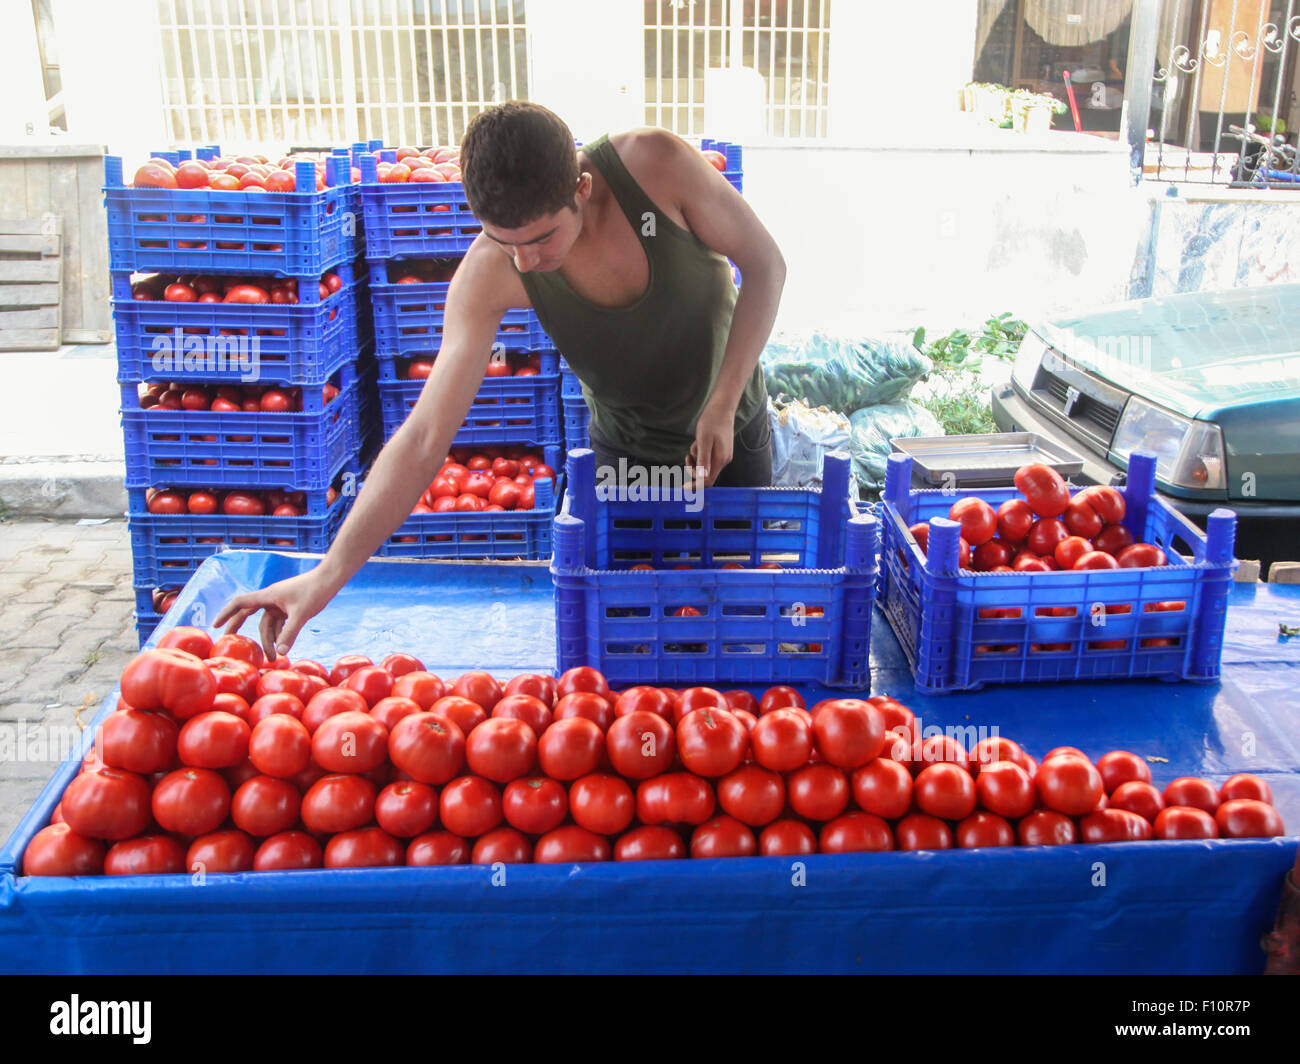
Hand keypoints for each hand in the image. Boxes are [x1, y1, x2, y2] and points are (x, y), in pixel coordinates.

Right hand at [212, 569, 336, 662]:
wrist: (330, 579)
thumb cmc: (315, 591)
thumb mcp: (301, 614)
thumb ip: (290, 633)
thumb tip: (280, 652)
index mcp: (267, 596)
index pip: (239, 603)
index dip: (226, 613)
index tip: (214, 625)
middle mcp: (270, 599)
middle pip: (248, 614)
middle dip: (240, 630)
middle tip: (231, 646)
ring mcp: (279, 603)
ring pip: (267, 624)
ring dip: (269, 640)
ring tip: (272, 658)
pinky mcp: (289, 607)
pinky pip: (279, 623)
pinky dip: (279, 635)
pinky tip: (282, 647)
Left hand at [687, 400, 735, 488]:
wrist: (722, 408)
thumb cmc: (711, 422)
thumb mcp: (704, 440)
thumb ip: (703, 460)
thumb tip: (702, 478)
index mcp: (720, 460)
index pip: (707, 481)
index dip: (695, 486)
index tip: (683, 487)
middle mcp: (724, 460)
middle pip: (706, 475)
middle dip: (694, 469)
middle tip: (686, 457)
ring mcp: (723, 455)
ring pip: (705, 465)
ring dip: (696, 458)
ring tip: (696, 443)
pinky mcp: (721, 450)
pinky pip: (708, 457)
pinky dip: (700, 452)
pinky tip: (699, 441)